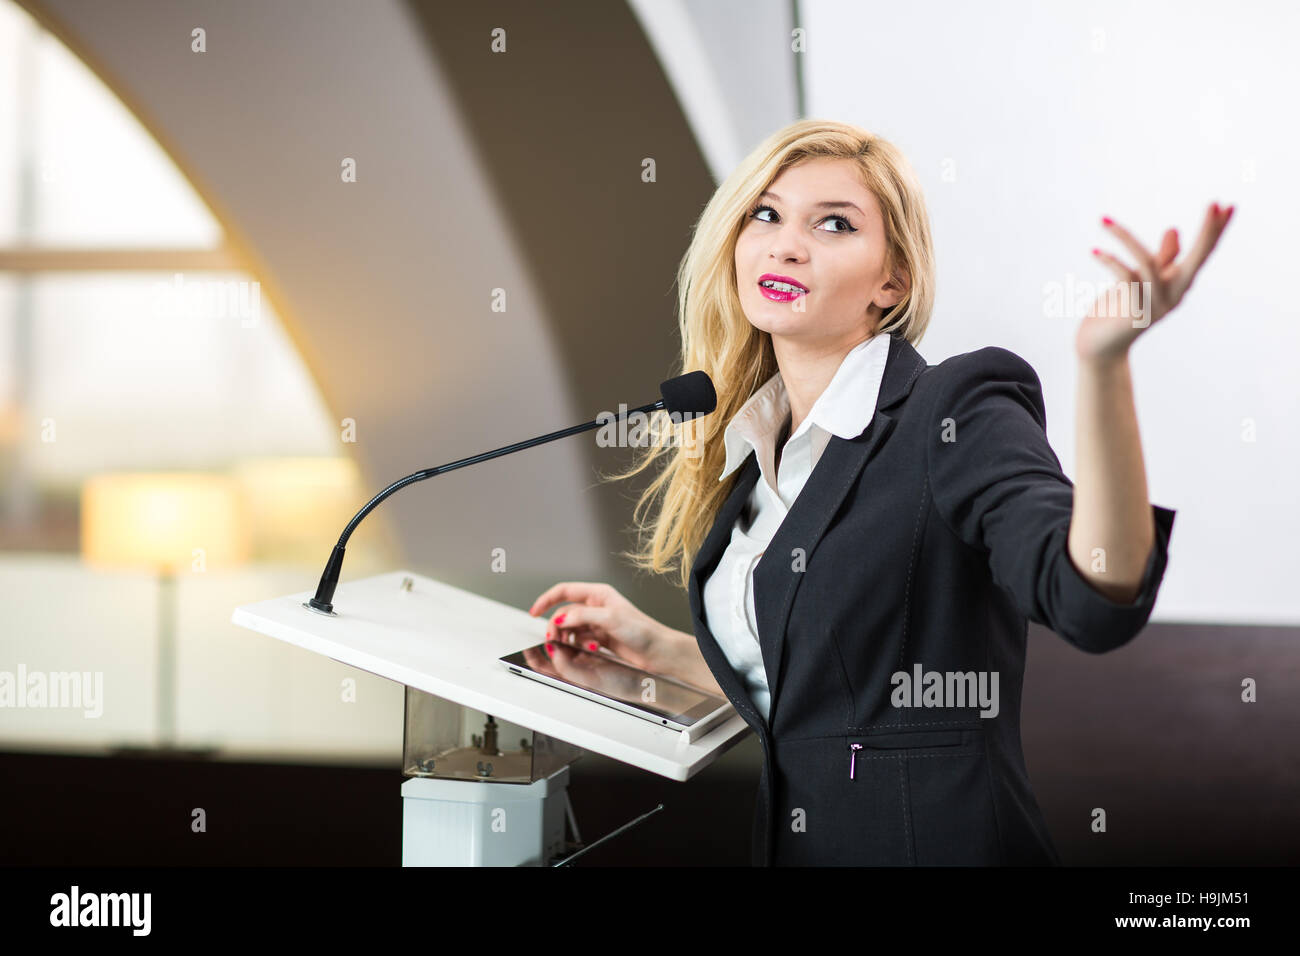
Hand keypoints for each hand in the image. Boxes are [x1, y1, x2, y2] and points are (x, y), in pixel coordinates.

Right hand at [528, 581, 669, 672]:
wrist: (658, 651)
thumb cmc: (643, 631)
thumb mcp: (609, 619)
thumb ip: (582, 616)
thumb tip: (561, 617)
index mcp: (598, 594)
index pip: (564, 591)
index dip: (546, 600)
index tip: (534, 612)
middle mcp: (596, 607)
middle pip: (564, 613)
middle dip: (556, 626)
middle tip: (554, 640)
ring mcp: (598, 623)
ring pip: (571, 628)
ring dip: (567, 638)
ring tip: (569, 647)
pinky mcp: (601, 638)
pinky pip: (580, 640)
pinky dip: (579, 646)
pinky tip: (589, 650)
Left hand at [1079, 202, 1234, 360]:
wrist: (1098, 348)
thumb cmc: (1118, 312)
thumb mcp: (1140, 280)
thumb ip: (1160, 260)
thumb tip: (1174, 229)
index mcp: (1178, 286)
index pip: (1202, 255)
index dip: (1215, 232)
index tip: (1228, 205)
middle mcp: (1173, 296)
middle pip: (1197, 260)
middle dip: (1207, 232)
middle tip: (1215, 202)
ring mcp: (1156, 306)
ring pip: (1147, 263)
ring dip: (1124, 237)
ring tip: (1103, 221)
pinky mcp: (1134, 314)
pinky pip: (1125, 278)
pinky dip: (1110, 261)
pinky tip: (1094, 251)